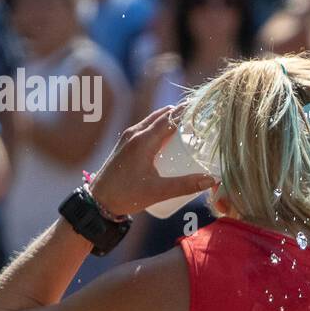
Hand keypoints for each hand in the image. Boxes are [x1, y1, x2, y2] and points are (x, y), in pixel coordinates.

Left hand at [88, 106, 217, 217]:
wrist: (98, 201)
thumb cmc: (126, 195)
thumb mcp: (159, 192)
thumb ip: (186, 185)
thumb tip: (212, 179)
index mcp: (143, 141)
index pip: (169, 118)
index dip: (187, 112)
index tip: (204, 109)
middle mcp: (134, 134)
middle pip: (162, 115)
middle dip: (181, 114)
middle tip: (201, 118)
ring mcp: (128, 138)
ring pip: (153, 121)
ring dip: (170, 119)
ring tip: (188, 126)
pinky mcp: (125, 144)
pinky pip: (146, 128)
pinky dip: (160, 127)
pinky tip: (168, 138)